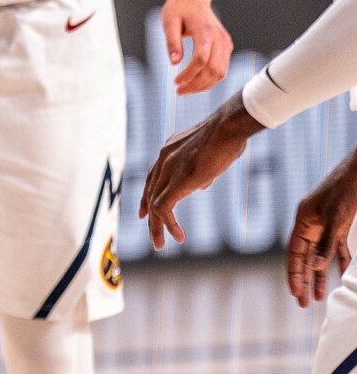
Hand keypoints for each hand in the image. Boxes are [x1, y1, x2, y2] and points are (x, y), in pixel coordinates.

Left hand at [139, 90, 258, 249]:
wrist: (227, 128)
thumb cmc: (226, 137)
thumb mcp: (209, 154)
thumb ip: (201, 170)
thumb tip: (200, 184)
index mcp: (169, 149)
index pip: (152, 177)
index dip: (147, 196)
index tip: (145, 212)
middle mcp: (163, 158)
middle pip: (150, 191)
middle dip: (149, 215)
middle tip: (153, 235)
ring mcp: (168, 168)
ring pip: (154, 203)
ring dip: (157, 226)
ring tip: (161, 244)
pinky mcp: (178, 180)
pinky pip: (163, 207)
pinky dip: (167, 224)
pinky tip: (178, 236)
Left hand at [162, 0, 231, 93]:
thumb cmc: (179, 8)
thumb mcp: (168, 21)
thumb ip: (171, 41)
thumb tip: (174, 62)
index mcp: (205, 30)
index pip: (201, 59)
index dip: (189, 74)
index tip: (176, 82)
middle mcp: (219, 38)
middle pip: (213, 70)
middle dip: (196, 85)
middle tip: (179, 91)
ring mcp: (225, 43)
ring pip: (220, 73)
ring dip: (204, 85)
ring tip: (186, 89)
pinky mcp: (226, 46)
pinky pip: (222, 68)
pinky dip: (210, 79)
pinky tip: (195, 82)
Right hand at [286, 156, 356, 306]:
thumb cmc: (344, 191)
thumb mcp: (335, 219)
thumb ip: (325, 243)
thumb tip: (314, 267)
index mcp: (304, 222)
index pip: (294, 253)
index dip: (293, 273)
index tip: (294, 293)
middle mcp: (312, 226)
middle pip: (304, 258)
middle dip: (303, 280)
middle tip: (302, 303)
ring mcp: (326, 226)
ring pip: (319, 257)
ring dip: (318, 276)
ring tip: (317, 297)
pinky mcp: (340, 227)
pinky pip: (337, 250)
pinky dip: (338, 263)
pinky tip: (340, 276)